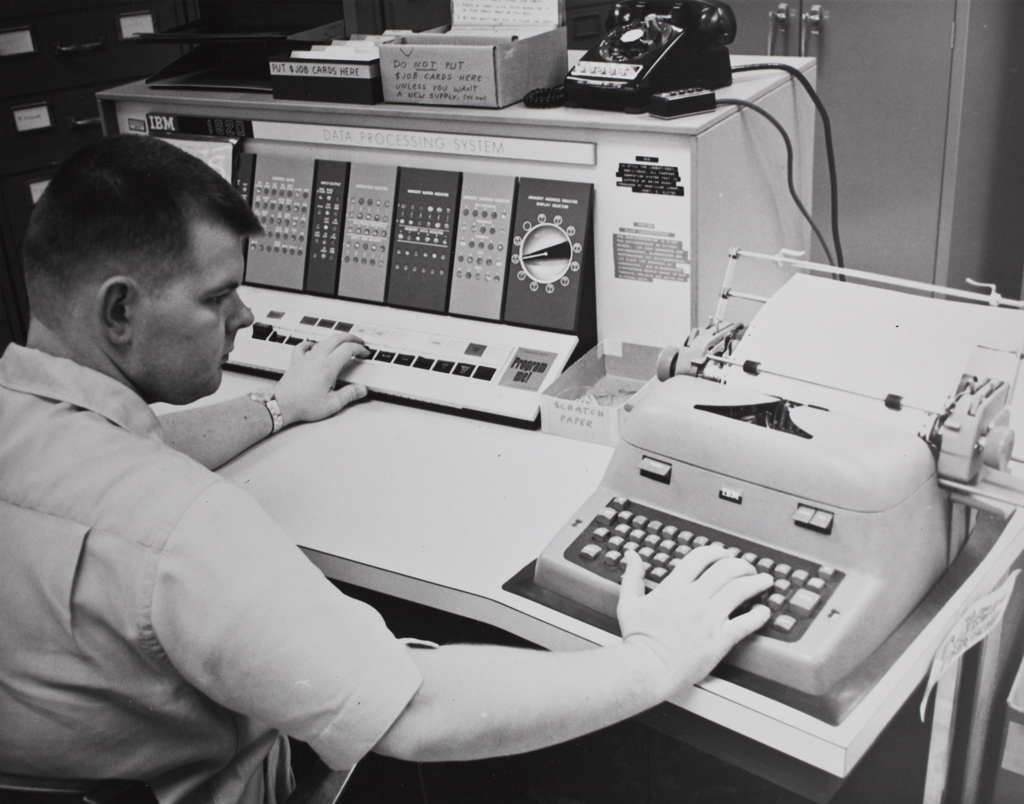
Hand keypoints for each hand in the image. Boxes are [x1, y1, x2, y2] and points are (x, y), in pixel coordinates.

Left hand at [272, 333, 369, 426]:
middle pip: (337, 338)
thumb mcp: (332, 404)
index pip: (348, 349)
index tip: (365, 352)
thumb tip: (362, 389)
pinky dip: (310, 343)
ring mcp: (305, 358)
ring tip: (342, 343)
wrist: (282, 405)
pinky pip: (303, 346)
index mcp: (328, 366)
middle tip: (359, 342)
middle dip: (351, 338)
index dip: (360, 348)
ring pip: (323, 340)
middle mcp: (317, 358)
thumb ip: (349, 395)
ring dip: (335, 339)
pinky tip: (313, 345)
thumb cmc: (304, 405)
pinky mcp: (296, 361)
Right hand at [616, 546, 772, 696]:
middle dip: (742, 565)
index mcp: (674, 586)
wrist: (647, 668)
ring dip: (757, 582)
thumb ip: (632, 576)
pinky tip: (763, 612)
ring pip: (741, 590)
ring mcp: (709, 618)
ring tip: (765, 581)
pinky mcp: (720, 639)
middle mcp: (694, 597)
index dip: (717, 552)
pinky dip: (759, 615)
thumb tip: (632, 555)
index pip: (701, 557)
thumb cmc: (638, 638)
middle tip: (749, 568)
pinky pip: (746, 622)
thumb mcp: (629, 602)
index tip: (724, 556)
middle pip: (726, 569)